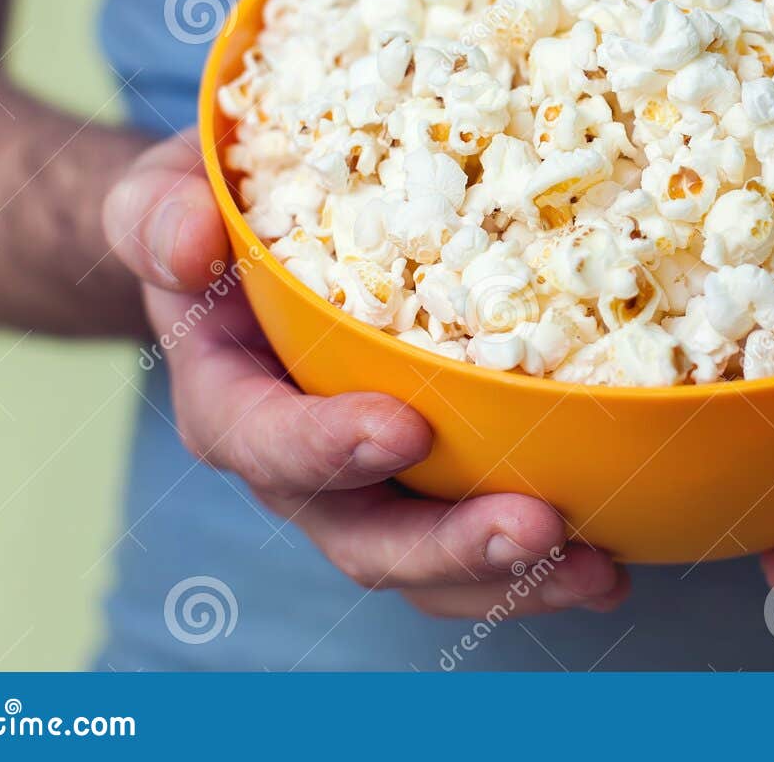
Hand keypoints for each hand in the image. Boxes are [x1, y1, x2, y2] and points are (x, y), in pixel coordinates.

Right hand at [101, 134, 628, 616]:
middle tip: (537, 528)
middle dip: (449, 546)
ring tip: (599, 570)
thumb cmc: (214, 212)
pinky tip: (618, 557)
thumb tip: (190, 239)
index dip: (326, 447)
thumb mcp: (163, 196)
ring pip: (434, 560)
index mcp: (230, 398)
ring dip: (516, 577)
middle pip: (364, 534)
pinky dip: (547, 559)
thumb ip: (155, 215)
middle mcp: (300, 463)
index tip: (404, 428)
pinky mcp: (434, 480)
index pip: (262, 441)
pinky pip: (480, 531)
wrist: (250, 240)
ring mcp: (373, 484)